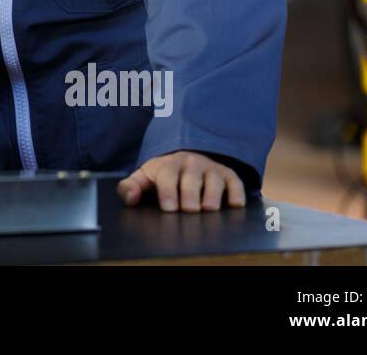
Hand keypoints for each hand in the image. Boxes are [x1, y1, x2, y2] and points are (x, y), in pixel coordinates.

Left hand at [117, 150, 245, 211]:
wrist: (186, 158)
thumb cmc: (163, 175)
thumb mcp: (144, 178)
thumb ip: (130, 188)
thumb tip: (130, 199)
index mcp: (168, 165)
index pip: (167, 176)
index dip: (167, 192)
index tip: (168, 208)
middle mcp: (191, 164)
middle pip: (191, 178)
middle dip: (190, 193)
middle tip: (189, 210)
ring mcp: (211, 168)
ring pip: (214, 179)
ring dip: (213, 193)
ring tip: (209, 209)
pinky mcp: (228, 175)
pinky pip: (235, 182)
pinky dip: (237, 192)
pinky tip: (235, 204)